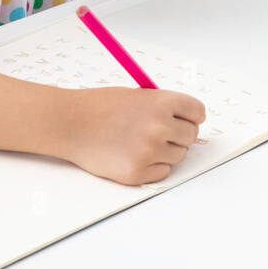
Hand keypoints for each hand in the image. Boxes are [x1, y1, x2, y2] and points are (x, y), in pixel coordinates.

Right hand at [63, 87, 205, 185]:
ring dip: (165, 152)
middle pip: (191, 136)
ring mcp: (149, 151)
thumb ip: (164, 108)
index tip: (183, 121)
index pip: (198, 113)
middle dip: (178, 136)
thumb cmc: (100, 107)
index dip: (191, 117)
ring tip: (139, 143)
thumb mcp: (137, 96)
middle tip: (158, 134)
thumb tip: (189, 123)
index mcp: (162, 102)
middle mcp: (160, 126)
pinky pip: (162, 173)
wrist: (69, 123)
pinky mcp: (137, 172)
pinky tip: (132, 156)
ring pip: (178, 156)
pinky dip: (152, 167)